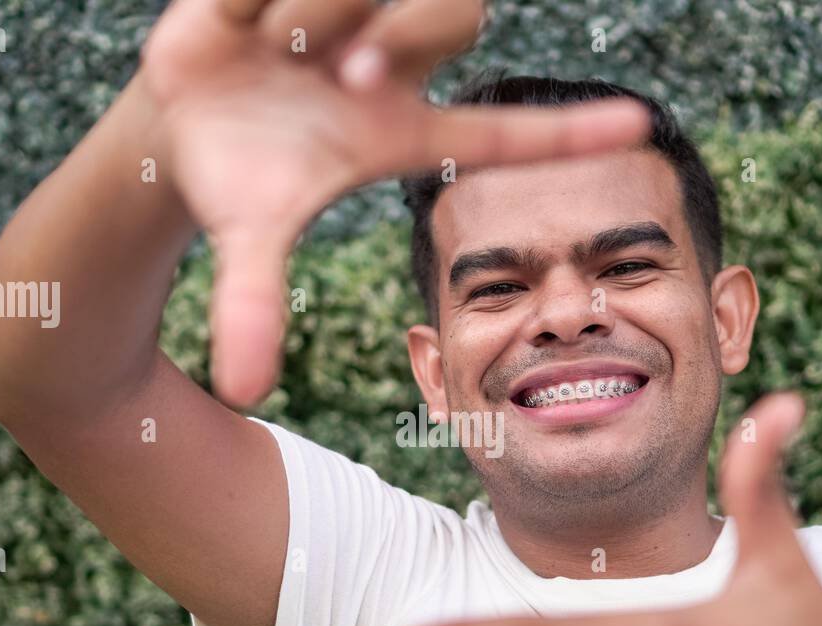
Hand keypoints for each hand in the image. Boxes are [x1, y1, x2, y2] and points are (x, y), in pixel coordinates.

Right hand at [140, 0, 651, 405]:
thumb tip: (241, 391)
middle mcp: (394, 66)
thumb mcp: (249, 235)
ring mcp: (357, 11)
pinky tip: (255, 17)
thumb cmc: (238, 179)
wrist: (180, 118)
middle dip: (403, 45)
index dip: (569, 134)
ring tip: (284, 42)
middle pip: (453, 15)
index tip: (641, 130)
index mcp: (402, 131)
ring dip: (337, 9)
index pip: (504, 134)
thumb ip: (253, 303)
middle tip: (349, 80)